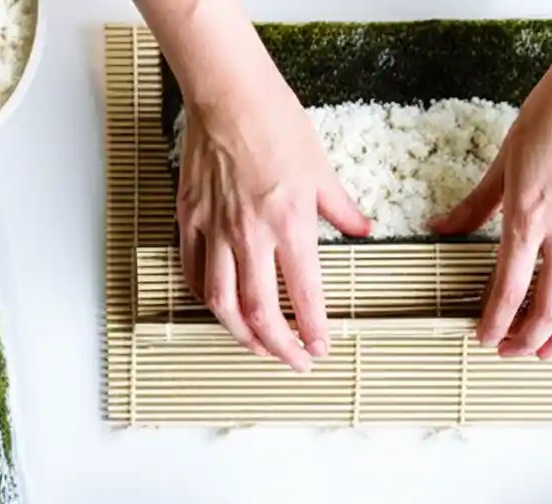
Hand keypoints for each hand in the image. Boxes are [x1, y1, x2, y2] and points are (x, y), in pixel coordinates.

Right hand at [177, 76, 370, 371]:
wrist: (227, 92)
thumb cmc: (276, 122)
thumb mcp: (321, 169)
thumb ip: (342, 208)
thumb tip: (362, 229)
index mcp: (289, 224)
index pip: (305, 296)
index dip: (313, 331)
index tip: (321, 349)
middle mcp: (250, 234)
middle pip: (259, 312)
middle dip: (279, 348)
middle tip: (295, 363)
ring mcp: (214, 228)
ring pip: (221, 303)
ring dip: (241, 335)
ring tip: (259, 347)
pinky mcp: (189, 218)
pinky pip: (193, 273)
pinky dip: (206, 300)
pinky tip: (220, 309)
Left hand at [430, 71, 551, 358]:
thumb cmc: (551, 115)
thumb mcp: (503, 162)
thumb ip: (475, 205)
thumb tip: (442, 228)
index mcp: (527, 217)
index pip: (509, 288)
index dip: (496, 322)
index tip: (486, 338)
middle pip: (549, 306)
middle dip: (529, 339)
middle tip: (514, 352)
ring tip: (550, 348)